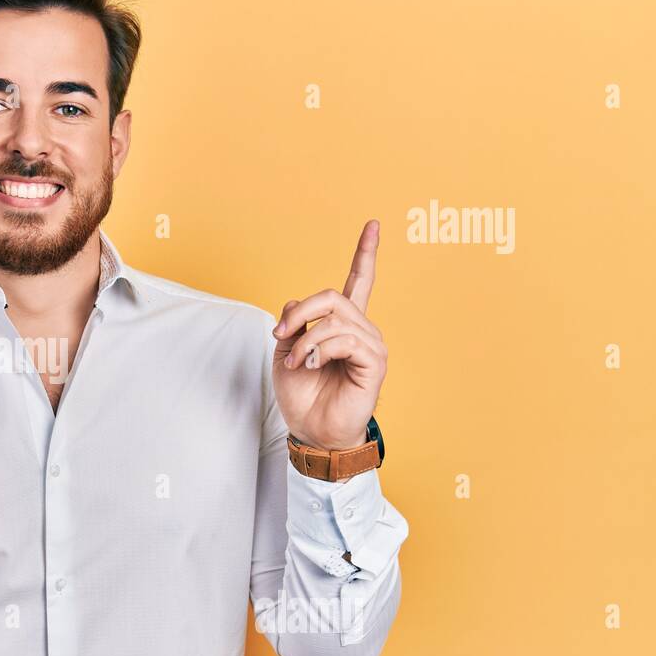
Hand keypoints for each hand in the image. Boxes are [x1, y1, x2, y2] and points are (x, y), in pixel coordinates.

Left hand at [271, 219, 387, 451]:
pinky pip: (346, 339)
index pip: (358, 282)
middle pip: (332, 296)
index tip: (373, 225)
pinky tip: (313, 365)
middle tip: (281, 334)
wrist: (312, 431)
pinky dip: (320, 349)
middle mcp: (361, 329)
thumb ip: (292, 324)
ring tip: (299, 362)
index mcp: (343, 325)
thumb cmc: (302, 396)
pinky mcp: (374, 362)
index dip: (365, 253)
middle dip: (301, 313)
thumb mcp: (286, 352)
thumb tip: (296, 303)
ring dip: (306, 340)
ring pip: (335, 319)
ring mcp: (370, 345)